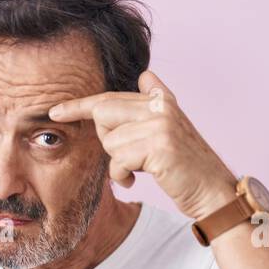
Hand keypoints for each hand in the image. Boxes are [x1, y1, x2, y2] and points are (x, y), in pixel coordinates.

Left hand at [48, 71, 237, 220]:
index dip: (80, 105)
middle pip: (104, 114)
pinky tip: (137, 179)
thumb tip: (145, 75)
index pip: (111, 97)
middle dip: (107, 140)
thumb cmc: (186, 168)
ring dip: (118, 163)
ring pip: (110, 141)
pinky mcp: (159, 146)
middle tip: (128, 157)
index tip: (54, 111)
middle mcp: (161, 106)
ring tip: (140, 169)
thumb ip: (156, 103)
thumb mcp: (172, 130)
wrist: (213, 193)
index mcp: (161, 100)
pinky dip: (122, 175)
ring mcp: (160, 124)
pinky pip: (118, 160)